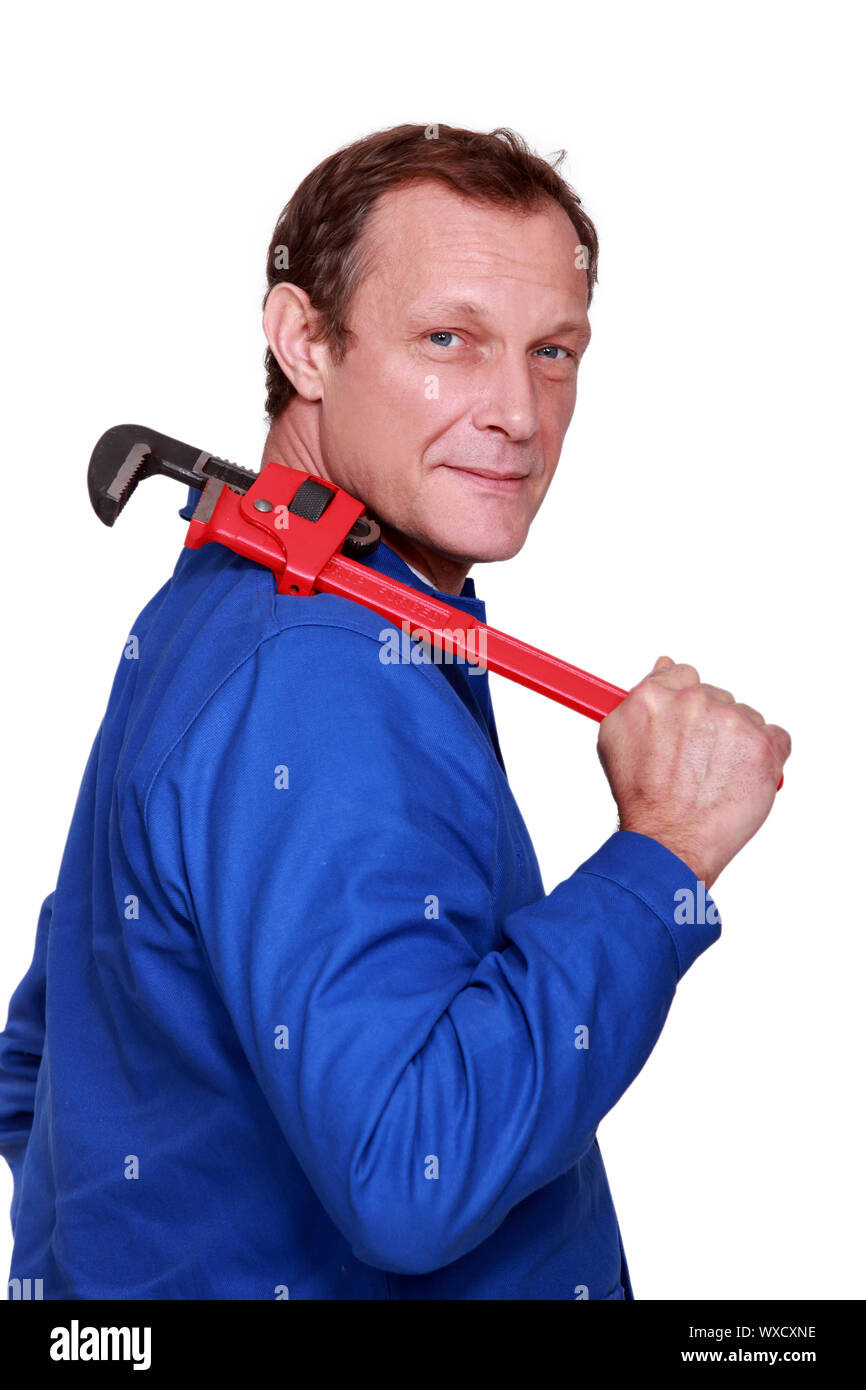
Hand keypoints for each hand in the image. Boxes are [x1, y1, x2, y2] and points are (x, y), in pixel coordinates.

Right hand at [596, 656, 790, 889]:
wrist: (670, 842)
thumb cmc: (642, 800)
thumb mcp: (617, 739)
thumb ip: (639, 698)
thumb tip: (663, 665)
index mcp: (655, 696)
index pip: (683, 675)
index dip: (684, 704)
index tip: (685, 724)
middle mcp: (694, 702)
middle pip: (716, 697)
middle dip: (710, 726)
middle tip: (695, 763)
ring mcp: (732, 722)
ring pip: (746, 717)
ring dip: (736, 742)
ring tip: (715, 778)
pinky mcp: (764, 746)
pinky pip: (776, 737)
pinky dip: (765, 756)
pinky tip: (741, 779)